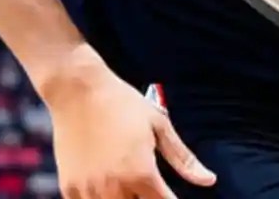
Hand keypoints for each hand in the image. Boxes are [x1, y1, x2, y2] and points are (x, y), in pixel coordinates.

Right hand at [41, 48, 215, 198]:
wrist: (77, 90)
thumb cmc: (121, 103)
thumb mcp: (159, 125)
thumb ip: (183, 159)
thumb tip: (209, 181)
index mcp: (141, 173)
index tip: (172, 196)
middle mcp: (114, 187)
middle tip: (149, 186)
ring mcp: (89, 191)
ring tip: (130, 185)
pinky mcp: (69, 188)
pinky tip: (108, 187)